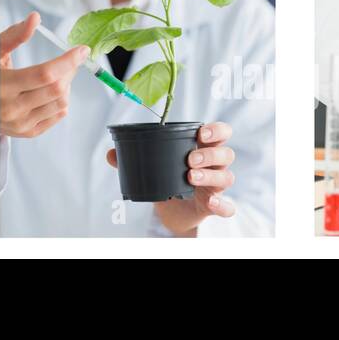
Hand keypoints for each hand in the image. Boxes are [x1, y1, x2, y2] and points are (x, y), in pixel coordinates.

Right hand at [0, 11, 87, 138]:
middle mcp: (11, 109)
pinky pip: (58, 115)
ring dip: (66, 84)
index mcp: (2, 86)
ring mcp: (20, 124)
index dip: (67, 61)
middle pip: (56, 89)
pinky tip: (52, 89)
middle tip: (70, 59)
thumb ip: (15, 35)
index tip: (81, 50)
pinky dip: (62, 99)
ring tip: (57, 74)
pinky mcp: (27, 132)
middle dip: (69, 70)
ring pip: (61, 103)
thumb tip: (35, 18)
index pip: (44, 74)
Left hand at [106, 121, 235, 235]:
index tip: (201, 132)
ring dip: (211, 175)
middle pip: (226, 154)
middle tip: (189, 159)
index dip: (216, 130)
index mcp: (202, 148)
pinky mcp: (213, 206)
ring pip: (227, 177)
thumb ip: (134, 157)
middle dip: (209, 154)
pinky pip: (228, 207)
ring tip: (190, 177)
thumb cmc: (170, 178)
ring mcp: (216, 187)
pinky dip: (222, 205)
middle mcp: (214, 166)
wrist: (173, 209)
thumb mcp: (154, 166)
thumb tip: (110, 153)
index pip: (221, 133)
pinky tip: (210, 203)